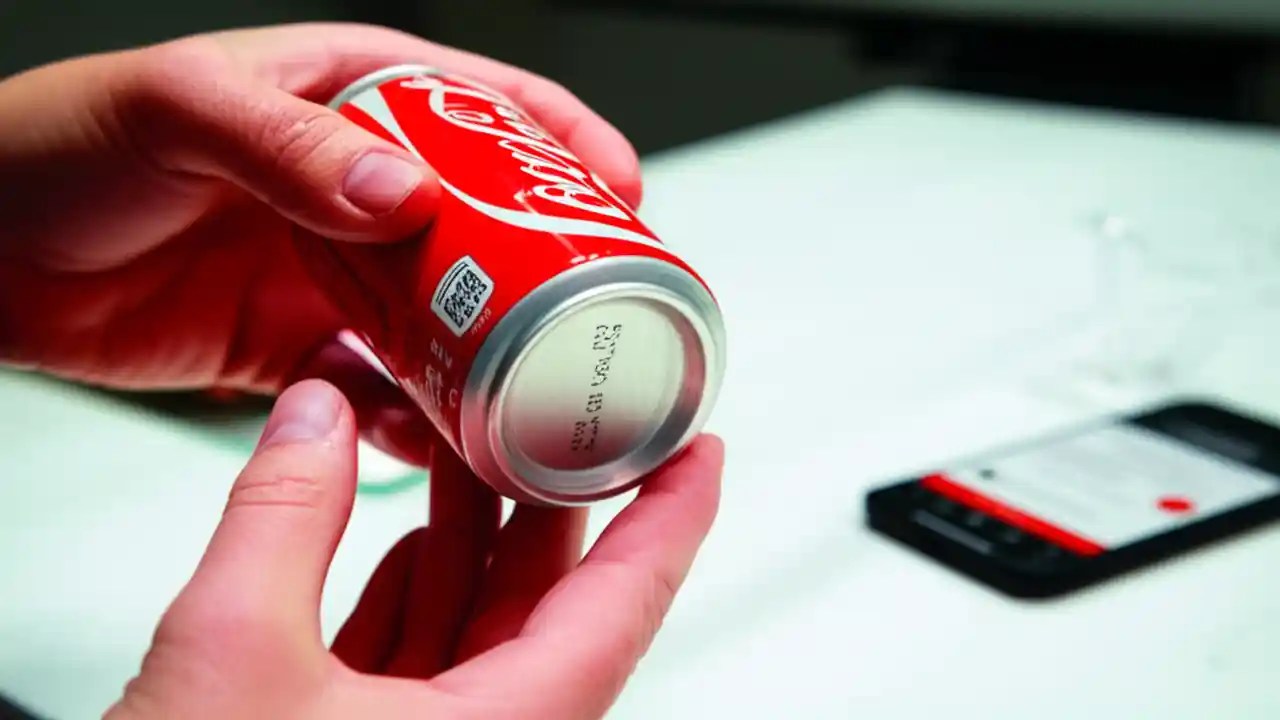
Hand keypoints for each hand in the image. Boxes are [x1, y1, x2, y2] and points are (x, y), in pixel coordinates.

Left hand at [0, 23, 640, 392]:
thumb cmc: (60, 148)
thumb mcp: (176, 112)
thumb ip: (286, 143)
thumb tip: (398, 194)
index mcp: (350, 98)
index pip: (490, 107)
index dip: (570, 149)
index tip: (621, 199)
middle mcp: (358, 186)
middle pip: (493, 225)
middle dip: (554, 271)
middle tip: (597, 316)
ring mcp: (337, 269)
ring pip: (450, 314)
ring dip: (492, 356)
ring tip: (528, 394)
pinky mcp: (303, 343)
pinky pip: (383, 384)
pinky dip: (412, 415)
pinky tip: (426, 436)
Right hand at [107, 380, 723, 719]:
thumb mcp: (233, 655)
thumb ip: (284, 519)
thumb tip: (314, 419)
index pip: (628, 603)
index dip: (674, 515)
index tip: (696, 450)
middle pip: (550, 602)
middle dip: (544, 497)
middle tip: (547, 413)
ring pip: (478, 627)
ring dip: (466, 536)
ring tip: (460, 446)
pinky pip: (420, 659)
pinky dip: (413, 590)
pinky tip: (400, 538)